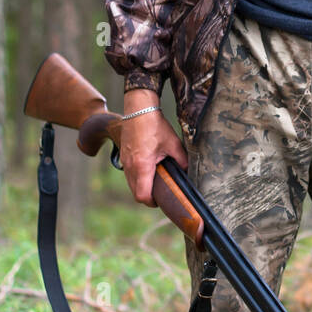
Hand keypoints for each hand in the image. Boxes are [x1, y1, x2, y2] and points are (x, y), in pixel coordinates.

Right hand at [120, 89, 188, 206]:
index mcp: (142, 165)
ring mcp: (124, 162)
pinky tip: (148, 171)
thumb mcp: (173, 144)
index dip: (153, 202)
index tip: (162, 199)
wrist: (139, 109)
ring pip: (131, 184)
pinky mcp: (123, 156)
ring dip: (142, 187)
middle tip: (161, 193)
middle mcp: (130, 166)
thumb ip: (182, 161)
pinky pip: (128, 175)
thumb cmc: (155, 126)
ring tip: (156, 181)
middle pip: (136, 193)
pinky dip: (137, 178)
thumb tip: (188, 172)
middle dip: (148, 196)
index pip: (143, 195)